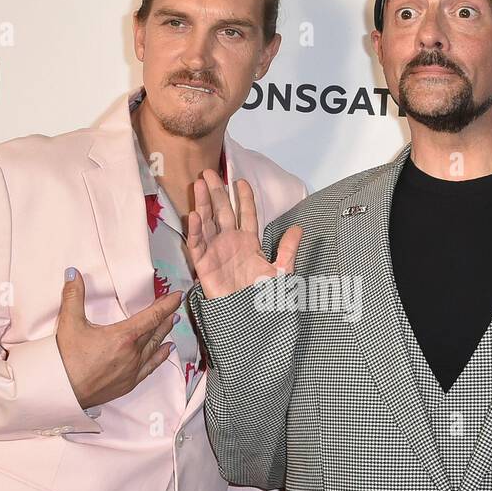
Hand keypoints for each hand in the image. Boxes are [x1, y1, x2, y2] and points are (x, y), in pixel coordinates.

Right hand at [54, 269, 181, 409]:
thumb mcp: (70, 323)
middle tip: (173, 307)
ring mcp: (132, 370)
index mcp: (123, 337)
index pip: (152, 316)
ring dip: (164, 334)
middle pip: (155, 331)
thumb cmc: (66, 359)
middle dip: (165, 317)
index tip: (177, 296)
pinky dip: (160, 357)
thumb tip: (73, 273)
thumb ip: (73, 295)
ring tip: (171, 323)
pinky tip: (166, 351)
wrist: (62, 391)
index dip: (166, 305)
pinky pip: (150, 367)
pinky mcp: (128, 383)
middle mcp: (133, 354)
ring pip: (155, 348)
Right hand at [187, 170, 301, 298]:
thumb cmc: (263, 297)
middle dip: (216, 191)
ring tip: (198, 183)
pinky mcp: (204, 265)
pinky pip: (197, 245)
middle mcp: (230, 243)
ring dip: (202, 203)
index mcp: (249, 242)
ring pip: (207, 222)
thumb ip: (288, 249)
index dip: (244, 198)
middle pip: (222, 212)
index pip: (246, 214)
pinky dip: (195, 230)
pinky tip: (194, 215)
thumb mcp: (281, 271)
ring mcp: (216, 252)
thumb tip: (298, 228)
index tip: (240, 181)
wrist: (250, 318)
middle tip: (210, 172)